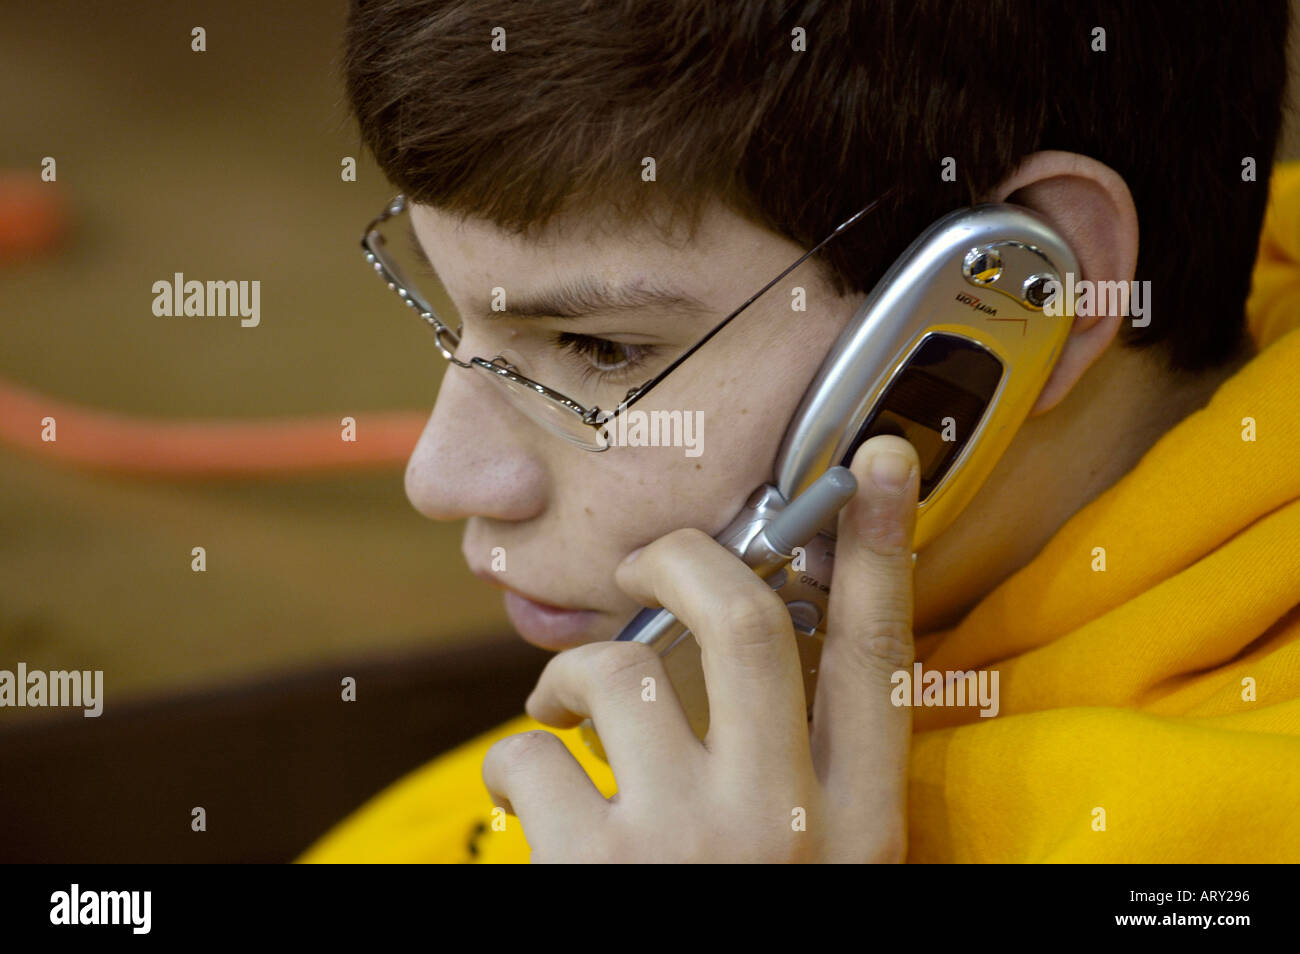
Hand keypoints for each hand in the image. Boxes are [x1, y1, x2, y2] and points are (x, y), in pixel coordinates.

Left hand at [482, 435, 919, 862]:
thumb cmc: (737, 910)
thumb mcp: (812, 860)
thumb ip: (797, 773)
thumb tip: (742, 658)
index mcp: (857, 825)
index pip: (877, 660)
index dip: (880, 550)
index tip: (879, 457)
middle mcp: (785, 825)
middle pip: (746, 624)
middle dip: (680, 562)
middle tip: (639, 565)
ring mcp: (687, 844)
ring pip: (620, 672)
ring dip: (572, 676)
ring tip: (558, 712)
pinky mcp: (593, 869)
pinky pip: (529, 755)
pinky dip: (513, 760)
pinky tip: (523, 796)